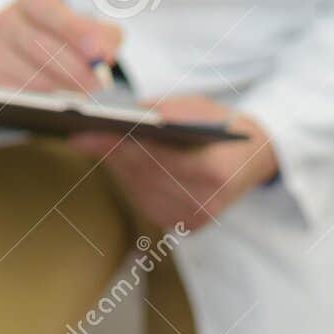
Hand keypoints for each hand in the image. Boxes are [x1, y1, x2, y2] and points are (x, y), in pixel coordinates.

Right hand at [0, 0, 121, 92]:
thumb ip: (101, 35)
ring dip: (62, 86)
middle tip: (98, 82)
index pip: (50, 11)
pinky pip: (20, 93)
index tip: (98, 52)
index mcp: (31, 1)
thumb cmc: (58, 34)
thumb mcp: (82, 25)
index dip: (75, 31)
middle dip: (74, 67)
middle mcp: (7, 20)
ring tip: (84, 91)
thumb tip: (105, 54)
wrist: (18, 46)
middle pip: (40, 45)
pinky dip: (45, 98)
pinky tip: (61, 97)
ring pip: (31, 74)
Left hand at [69, 95, 278, 230]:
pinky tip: (117, 159)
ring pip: (138, 189)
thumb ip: (160, 112)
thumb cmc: (221, 125)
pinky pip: (145, 200)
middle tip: (78, 132)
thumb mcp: (195, 107)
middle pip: (141, 174)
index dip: (116, 145)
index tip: (83, 133)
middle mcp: (204, 203)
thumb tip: (116, 114)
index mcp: (214, 171)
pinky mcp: (186, 227)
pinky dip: (130, 178)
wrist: (254, 158)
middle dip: (109, 151)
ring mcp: (194, 220)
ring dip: (116, 165)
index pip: (154, 158)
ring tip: (92, 141)